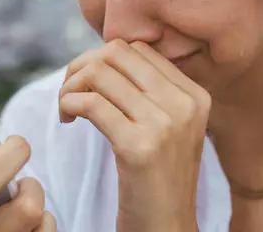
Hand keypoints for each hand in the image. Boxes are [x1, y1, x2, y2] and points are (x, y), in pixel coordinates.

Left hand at [59, 40, 210, 231]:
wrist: (167, 229)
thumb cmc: (157, 181)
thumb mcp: (169, 129)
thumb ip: (149, 92)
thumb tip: (104, 56)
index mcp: (195, 95)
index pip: (139, 49)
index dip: (103, 59)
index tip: (89, 85)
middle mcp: (185, 104)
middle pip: (118, 54)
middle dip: (82, 66)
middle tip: (70, 93)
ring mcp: (164, 124)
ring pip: (100, 73)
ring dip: (70, 86)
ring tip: (67, 110)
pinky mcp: (138, 147)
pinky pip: (91, 103)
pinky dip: (69, 104)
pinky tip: (68, 120)